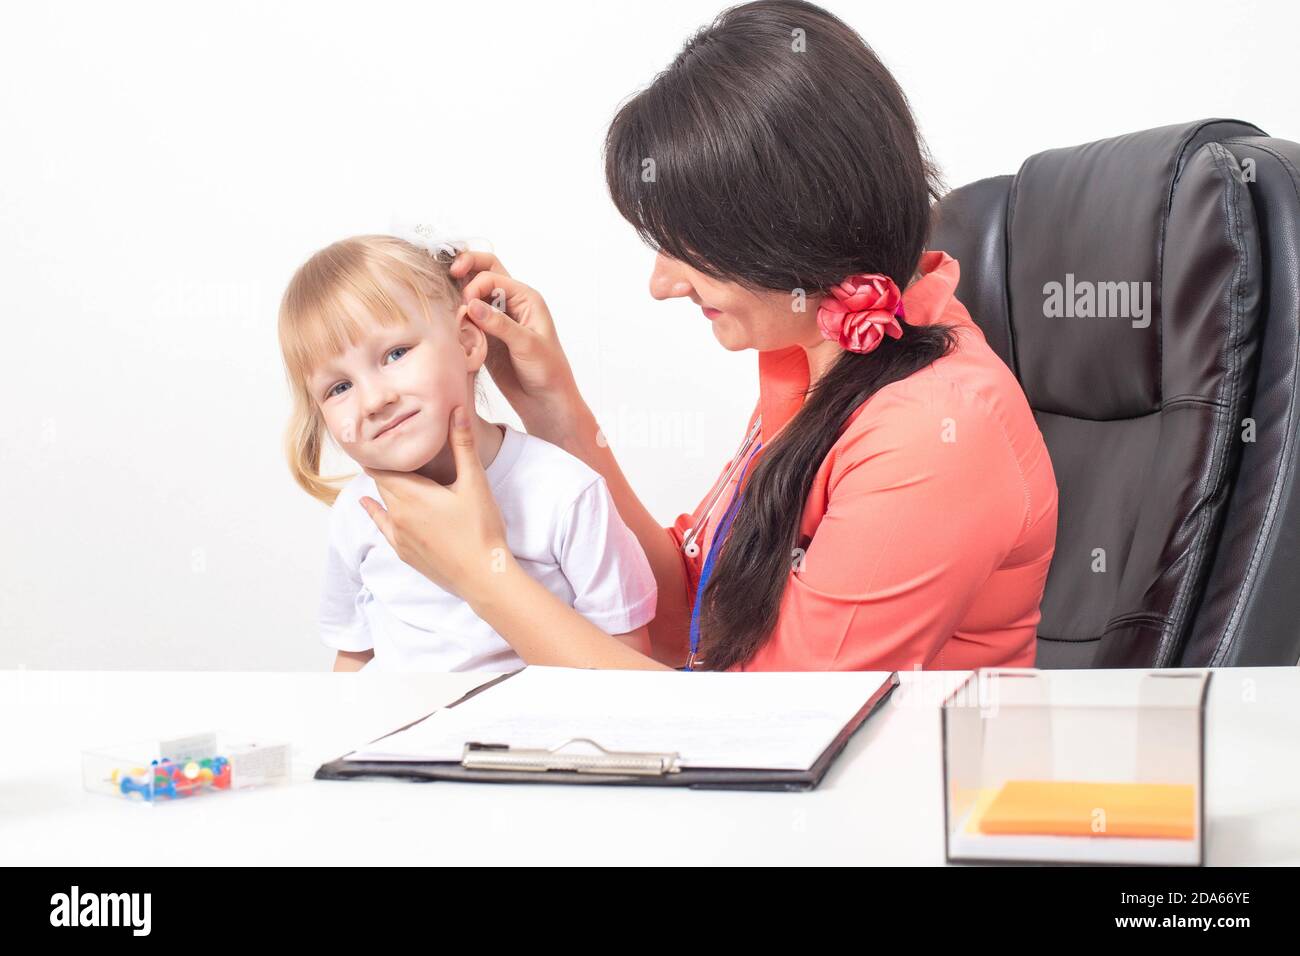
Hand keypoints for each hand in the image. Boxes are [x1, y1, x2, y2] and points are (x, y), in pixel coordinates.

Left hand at [358, 406, 513, 604]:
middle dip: (382, 465)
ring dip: (380, 486)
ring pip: (381, 503)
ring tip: (374, 469)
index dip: (378, 449)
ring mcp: (398, 535)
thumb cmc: (481, 530)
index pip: (383, 465)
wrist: (483, 577)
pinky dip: (375, 512)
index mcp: (410, 493)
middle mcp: (397, 513)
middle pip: (381, 482)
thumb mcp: (474, 483)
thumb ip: (462, 445)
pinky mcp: (404, 553)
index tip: (373, 434)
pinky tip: (369, 507)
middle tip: (380, 446)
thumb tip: (456, 409)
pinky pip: (382, 527)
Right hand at [449, 250, 585, 441]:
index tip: (466, 306)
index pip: (493, 275)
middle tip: (450, 273)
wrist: (545, 401)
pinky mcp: (485, 337)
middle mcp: (510, 304)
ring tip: (446, 304)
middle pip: (484, 271)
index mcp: (526, 298)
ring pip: (473, 294)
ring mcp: (496, 319)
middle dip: (466, 266)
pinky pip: (467, 319)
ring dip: (458, 293)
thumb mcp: (527, 345)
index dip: (476, 285)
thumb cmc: (548, 371)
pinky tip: (450, 324)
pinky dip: (457, 317)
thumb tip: (471, 305)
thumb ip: (499, 324)